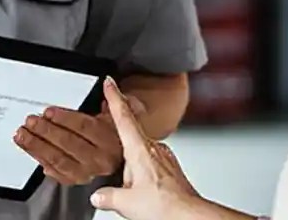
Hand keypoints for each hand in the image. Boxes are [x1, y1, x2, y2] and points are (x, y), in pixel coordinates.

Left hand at [14, 92, 146, 185]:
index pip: (85, 128)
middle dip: (46, 131)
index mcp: (111, 141)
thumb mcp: (118, 113)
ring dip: (37, 146)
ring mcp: (86, 172)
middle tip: (30, 121)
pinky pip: (54, 171)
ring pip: (58, 159)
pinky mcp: (74, 180)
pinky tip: (30, 149)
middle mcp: (100, 160)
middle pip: (68, 143)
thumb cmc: (114, 132)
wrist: (120, 157)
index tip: (48, 111)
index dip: (65, 118)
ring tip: (23, 135)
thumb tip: (107, 83)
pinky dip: (39, 159)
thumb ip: (113, 99)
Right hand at [89, 78, 202, 218]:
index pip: (124, 117)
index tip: (110, 81)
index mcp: (140, 150)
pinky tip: (146, 192)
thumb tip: (98, 195)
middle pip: (130, 139)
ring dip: (133, 169)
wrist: (188, 215)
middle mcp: (154, 148)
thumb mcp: (126, 203)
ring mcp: (165, 157)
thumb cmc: (164, 205)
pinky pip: (151, 166)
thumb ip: (107, 196)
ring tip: (135, 193)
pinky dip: (144, 176)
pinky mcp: (171, 168)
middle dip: (121, 153)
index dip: (115, 97)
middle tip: (120, 174)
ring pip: (140, 155)